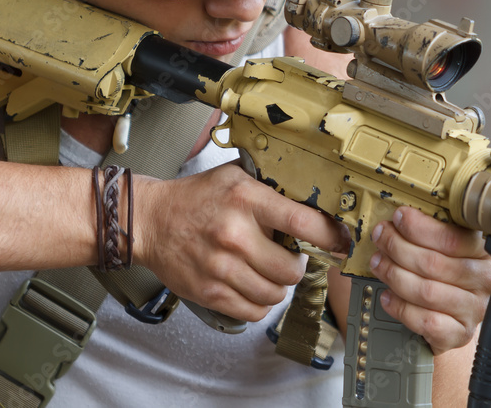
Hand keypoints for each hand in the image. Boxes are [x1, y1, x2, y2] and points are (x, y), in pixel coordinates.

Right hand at [131, 162, 350, 321]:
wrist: (150, 221)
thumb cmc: (196, 198)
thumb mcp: (235, 178)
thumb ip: (271, 188)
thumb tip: (314, 200)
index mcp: (246, 200)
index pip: (302, 222)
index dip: (329, 236)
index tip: (340, 242)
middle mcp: (235, 234)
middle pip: (292, 269)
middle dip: (297, 265)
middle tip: (290, 257)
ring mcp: (222, 267)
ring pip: (275, 294)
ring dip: (278, 286)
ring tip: (268, 271)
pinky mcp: (210, 291)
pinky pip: (254, 311)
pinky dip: (260, 304)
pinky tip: (253, 287)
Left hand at [369, 206, 490, 353]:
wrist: (452, 319)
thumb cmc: (445, 276)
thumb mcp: (444, 250)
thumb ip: (428, 234)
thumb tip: (395, 219)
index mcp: (483, 253)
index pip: (452, 238)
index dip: (420, 227)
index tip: (398, 217)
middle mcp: (484, 282)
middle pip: (433, 263)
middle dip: (398, 247)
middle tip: (380, 238)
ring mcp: (473, 310)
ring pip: (426, 291)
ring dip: (394, 274)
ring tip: (378, 264)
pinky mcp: (459, 334)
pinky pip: (425, 321)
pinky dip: (401, 307)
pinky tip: (387, 296)